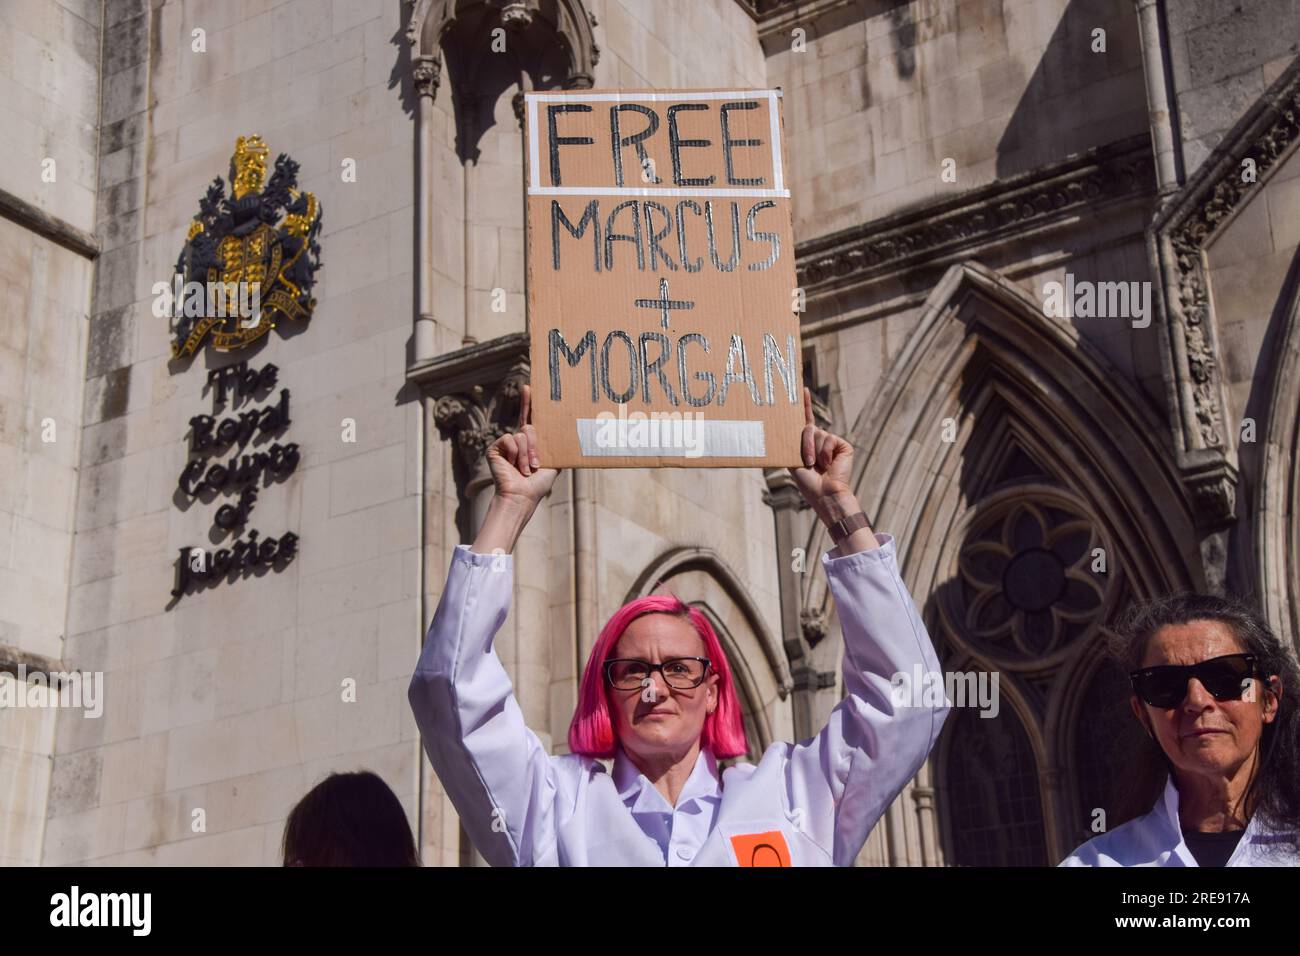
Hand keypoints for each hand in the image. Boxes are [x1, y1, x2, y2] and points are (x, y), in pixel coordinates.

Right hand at [486, 384, 559, 509]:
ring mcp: (505, 444)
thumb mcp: (555, 463)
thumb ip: (559, 449)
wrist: (523, 496)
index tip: (528, 386)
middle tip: (537, 464)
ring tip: (526, 469)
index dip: (528, 402)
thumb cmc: (538, 484)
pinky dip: (516, 453)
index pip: (529, 417)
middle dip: (536, 445)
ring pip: (521, 434)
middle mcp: (516, 440)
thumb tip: (577, 440)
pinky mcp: (495, 448)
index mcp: (530, 442)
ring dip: (527, 454)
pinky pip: (510, 439)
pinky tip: (514, 465)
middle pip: (529, 426)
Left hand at [789, 387, 853, 509]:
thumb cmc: (807, 482)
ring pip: (818, 433)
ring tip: (819, 466)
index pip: (805, 420)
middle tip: (808, 463)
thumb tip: (779, 430)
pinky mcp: (843, 445)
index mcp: (808, 444)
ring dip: (814, 451)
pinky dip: (826, 452)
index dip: (805, 405)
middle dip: (805, 445)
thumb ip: (791, 444)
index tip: (802, 389)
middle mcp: (820, 441)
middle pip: (808, 428)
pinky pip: (829, 439)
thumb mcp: (793, 461)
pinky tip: (830, 464)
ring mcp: (832, 442)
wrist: (824, 493)